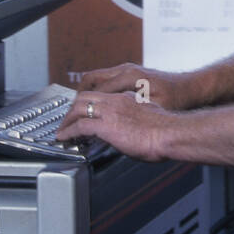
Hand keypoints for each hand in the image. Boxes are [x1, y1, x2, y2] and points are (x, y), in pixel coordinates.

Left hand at [55, 90, 174, 160]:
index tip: (85, 112)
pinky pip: (79, 125)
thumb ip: (137, 120)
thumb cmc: (167, 131)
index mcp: (128, 98)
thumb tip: (132, 131)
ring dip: (67, 119)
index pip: (102, 96)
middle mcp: (117, 101)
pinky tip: (64, 138)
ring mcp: (110, 111)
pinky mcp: (106, 125)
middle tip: (68, 119)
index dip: (90, 104)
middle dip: (73, 108)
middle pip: (85, 97)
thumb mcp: (150, 120)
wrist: (171, 134)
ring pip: (78, 108)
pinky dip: (68, 131)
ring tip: (62, 130)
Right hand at [72, 63, 191, 109]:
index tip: (73, 121)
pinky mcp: (132, 73)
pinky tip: (98, 103)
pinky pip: (106, 78)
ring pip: (97, 77)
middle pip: (90, 80)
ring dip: (87, 93)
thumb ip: (131, 114)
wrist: (192, 88)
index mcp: (129, 78)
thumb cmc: (178, 99)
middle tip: (71, 115)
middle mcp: (126, 70)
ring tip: (80, 110)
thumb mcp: (153, 110)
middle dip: (78, 98)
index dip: (82, 108)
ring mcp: (128, 69)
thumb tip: (110, 123)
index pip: (95, 91)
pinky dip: (97, 90)